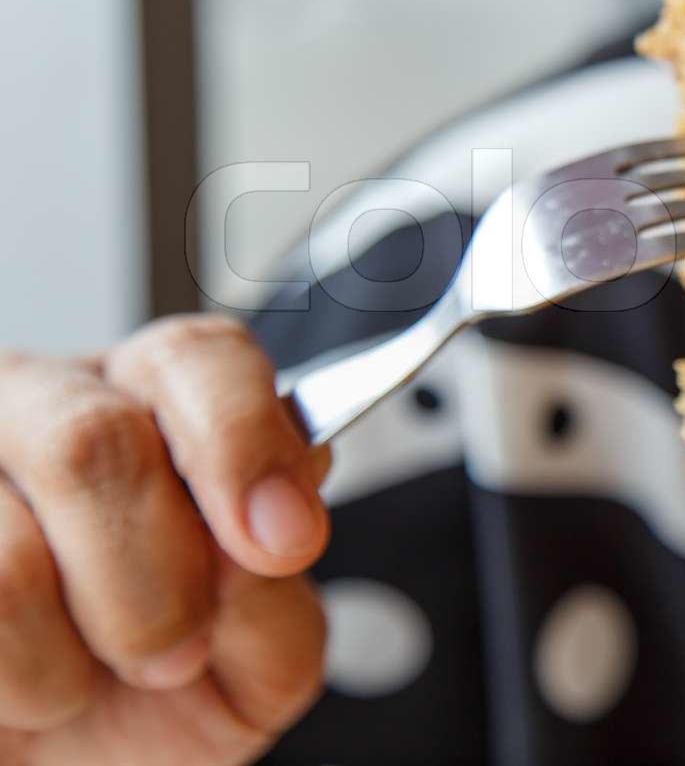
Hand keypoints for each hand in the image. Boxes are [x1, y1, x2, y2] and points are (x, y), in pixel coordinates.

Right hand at [0, 316, 330, 765]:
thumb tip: (264, 534)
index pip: (198, 357)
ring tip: (82, 674)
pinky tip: (19, 680)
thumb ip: (277, 596)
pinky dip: (16, 682)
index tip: (286, 539)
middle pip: (96, 443)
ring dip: (71, 656)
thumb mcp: (259, 659)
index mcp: (158, 408)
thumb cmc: (162, 699)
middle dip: (160, 579)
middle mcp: (46, 408)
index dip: (243, 441)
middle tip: (177, 651)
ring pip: (11, 555)